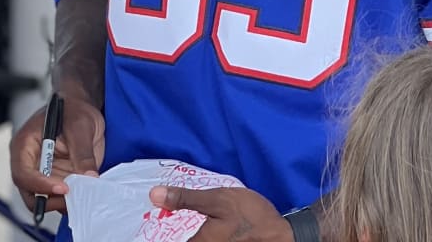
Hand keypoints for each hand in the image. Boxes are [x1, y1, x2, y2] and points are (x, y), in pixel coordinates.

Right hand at [10, 93, 104, 213]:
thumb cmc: (74, 110)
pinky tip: (84, 195)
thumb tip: (88, 177)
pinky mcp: (57, 180)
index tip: (63, 188)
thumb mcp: (80, 126)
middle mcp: (30, 163)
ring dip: (61, 203)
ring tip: (82, 196)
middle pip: (29, 193)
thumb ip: (82, 153)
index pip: (23, 173)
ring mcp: (43, 174)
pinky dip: (70, 201)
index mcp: (25, 145)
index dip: (40, 185)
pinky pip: (59, 198)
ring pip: (44, 200)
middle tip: (73, 199)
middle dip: (49, 201)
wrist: (82, 108)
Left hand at [148, 186, 292, 241]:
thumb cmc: (250, 217)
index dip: (158, 230)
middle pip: (182, 241)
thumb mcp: (218, 200)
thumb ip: (185, 199)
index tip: (147, 221)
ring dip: (186, 232)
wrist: (284, 235)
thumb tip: (153, 195)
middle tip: (162, 218)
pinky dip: (198, 235)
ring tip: (183, 221)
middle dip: (172, 231)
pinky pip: (203, 241)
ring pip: (193, 240)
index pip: (168, 240)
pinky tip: (203, 226)